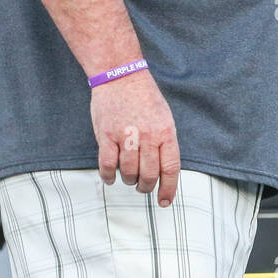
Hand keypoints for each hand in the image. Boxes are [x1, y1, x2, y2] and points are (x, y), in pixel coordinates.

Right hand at [90, 70, 180, 206]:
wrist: (121, 76)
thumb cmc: (144, 98)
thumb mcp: (164, 118)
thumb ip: (164, 143)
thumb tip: (164, 170)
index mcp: (166, 132)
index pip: (171, 168)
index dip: (169, 189)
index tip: (165, 201)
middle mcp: (148, 136)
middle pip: (149, 175)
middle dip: (146, 187)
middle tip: (143, 187)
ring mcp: (126, 136)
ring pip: (129, 173)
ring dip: (129, 181)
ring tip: (129, 177)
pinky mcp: (106, 136)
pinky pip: (107, 165)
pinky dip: (109, 176)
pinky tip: (111, 177)